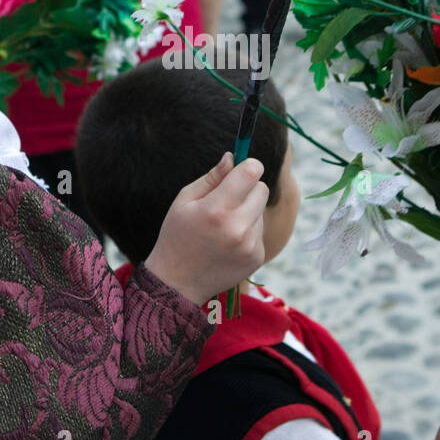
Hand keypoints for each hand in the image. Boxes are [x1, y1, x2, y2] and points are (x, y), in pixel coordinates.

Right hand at [144, 152, 267, 306]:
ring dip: (248, 211)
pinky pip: (260, 231)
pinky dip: (248, 231)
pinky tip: (228, 242)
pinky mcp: (257, 257)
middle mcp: (237, 228)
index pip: (251, 173)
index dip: (249, 166)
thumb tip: (233, 157)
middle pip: (262, 189)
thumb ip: (212, 177)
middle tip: (228, 200)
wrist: (177, 283)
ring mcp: (250, 245)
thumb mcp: (184, 201)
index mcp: (217, 209)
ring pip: (261, 211)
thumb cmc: (177, 236)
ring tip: (223, 226)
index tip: (243, 169)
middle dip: (248, 188)